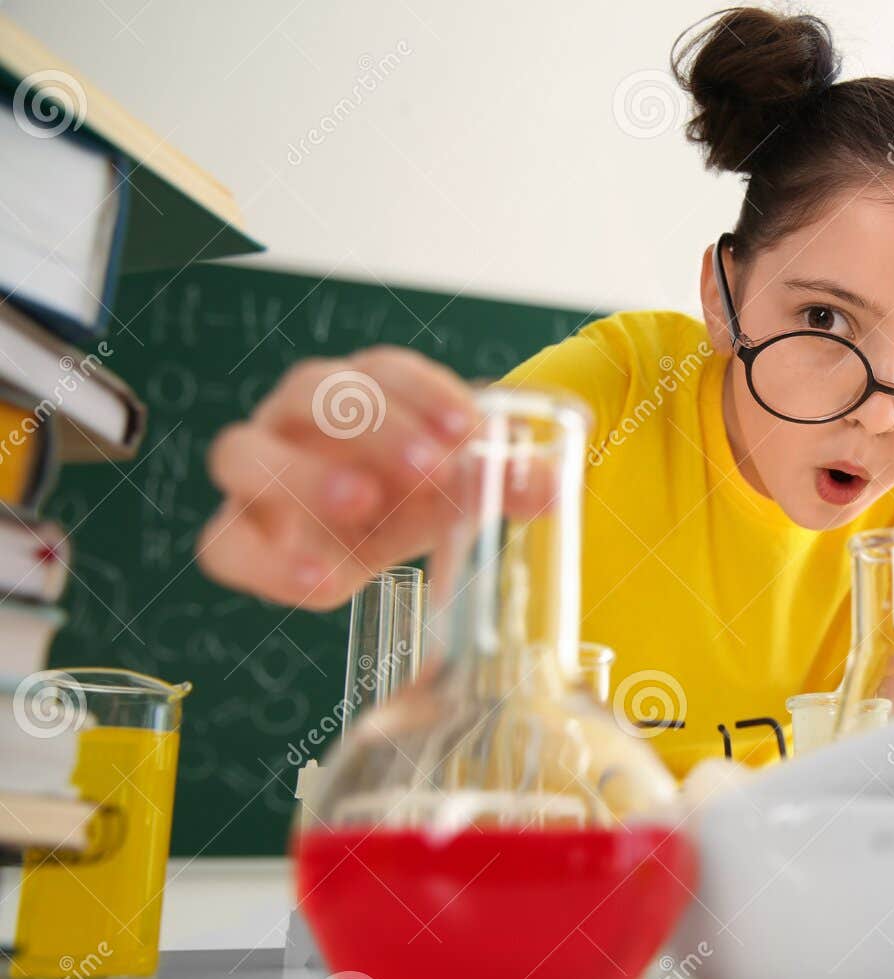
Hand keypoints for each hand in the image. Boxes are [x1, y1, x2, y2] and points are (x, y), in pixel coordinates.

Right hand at [197, 347, 547, 609]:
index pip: (380, 370)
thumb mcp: (458, 490)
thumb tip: (554, 486)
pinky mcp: (235, 536)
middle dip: (372, 424)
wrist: (351, 543)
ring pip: (244, 451)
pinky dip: (270, 562)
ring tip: (364, 504)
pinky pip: (226, 543)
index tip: (467, 427)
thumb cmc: (405, 497)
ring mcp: (255, 475)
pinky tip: (323, 580)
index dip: (422, 392)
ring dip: (304, 475)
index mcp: (356, 391)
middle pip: (310, 392)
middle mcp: (294, 419)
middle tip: (430, 466)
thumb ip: (505, 485)